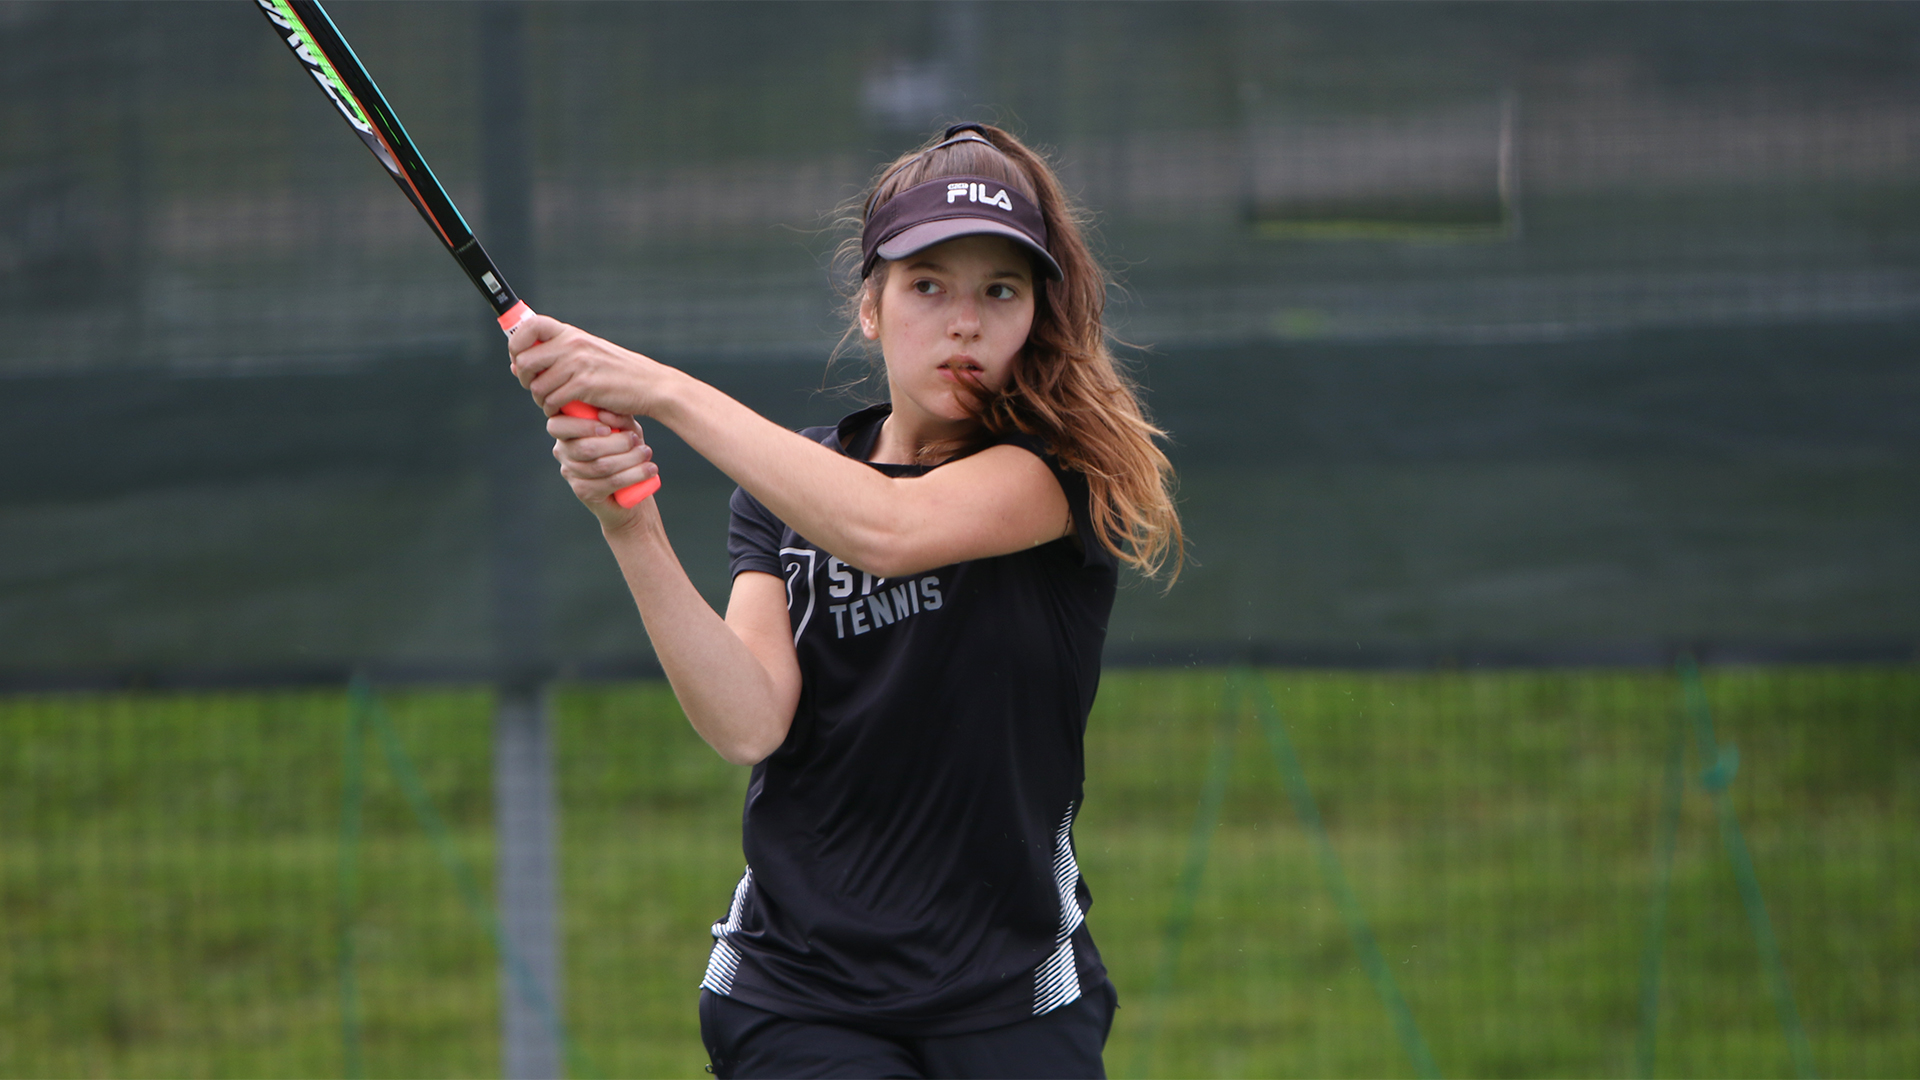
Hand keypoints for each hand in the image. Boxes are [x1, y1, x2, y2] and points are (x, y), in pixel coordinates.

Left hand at [507, 314, 663, 417]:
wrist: (651, 386)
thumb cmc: (618, 373)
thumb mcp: (587, 355)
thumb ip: (554, 356)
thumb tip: (515, 364)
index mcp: (572, 333)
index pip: (529, 326)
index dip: (516, 343)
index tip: (520, 359)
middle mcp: (572, 344)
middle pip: (524, 361)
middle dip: (525, 380)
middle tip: (537, 389)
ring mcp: (578, 364)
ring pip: (537, 386)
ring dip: (540, 400)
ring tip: (553, 403)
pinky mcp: (585, 385)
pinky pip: (553, 401)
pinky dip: (553, 410)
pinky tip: (564, 410)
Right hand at [549, 407, 660, 527]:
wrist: (633, 487)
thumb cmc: (626, 450)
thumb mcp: (625, 428)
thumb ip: (617, 417)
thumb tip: (604, 415)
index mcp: (567, 431)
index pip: (557, 426)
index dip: (582, 426)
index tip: (608, 429)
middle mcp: (563, 452)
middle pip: (585, 448)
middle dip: (617, 444)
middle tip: (637, 441)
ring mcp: (571, 474)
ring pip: (600, 466)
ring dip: (630, 459)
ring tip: (646, 454)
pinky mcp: (584, 492)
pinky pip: (609, 482)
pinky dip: (634, 475)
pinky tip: (649, 470)